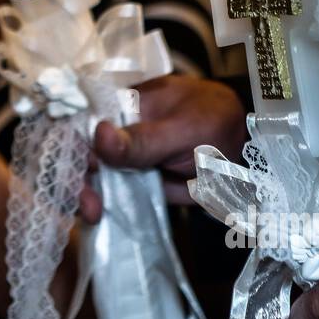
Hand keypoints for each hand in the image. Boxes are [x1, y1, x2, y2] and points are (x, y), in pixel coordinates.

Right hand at [79, 74, 246, 222]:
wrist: (244, 150)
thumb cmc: (215, 124)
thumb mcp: (183, 130)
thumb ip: (142, 138)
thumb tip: (98, 135)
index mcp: (123, 102)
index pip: (83, 117)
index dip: (74, 141)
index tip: (82, 168)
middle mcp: (115, 128)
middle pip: (81, 148)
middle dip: (77, 175)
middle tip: (88, 202)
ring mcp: (122, 156)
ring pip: (90, 173)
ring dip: (85, 194)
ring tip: (92, 213)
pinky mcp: (131, 179)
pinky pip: (108, 190)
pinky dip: (98, 203)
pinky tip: (94, 216)